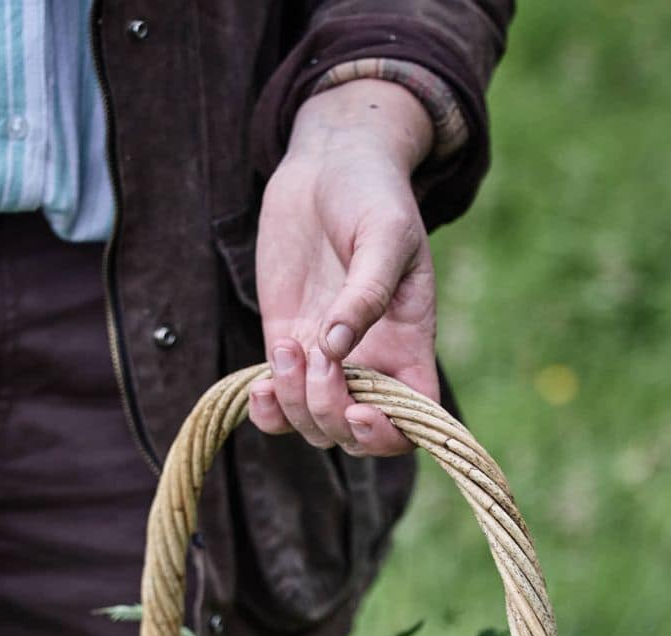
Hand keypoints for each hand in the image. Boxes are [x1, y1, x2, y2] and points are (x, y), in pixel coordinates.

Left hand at [250, 80, 439, 456]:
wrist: (328, 165)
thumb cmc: (372, 194)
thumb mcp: (384, 234)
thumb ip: (366, 291)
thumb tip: (336, 348)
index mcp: (409, 343)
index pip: (413, 420)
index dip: (388, 435)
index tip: (360, 412)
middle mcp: (370, 362)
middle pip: (352, 433)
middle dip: (329, 411)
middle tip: (315, 357)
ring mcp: (325, 359)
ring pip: (310, 425)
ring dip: (293, 404)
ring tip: (287, 348)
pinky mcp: (287, 345)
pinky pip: (276, 404)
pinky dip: (265, 410)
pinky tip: (257, 384)